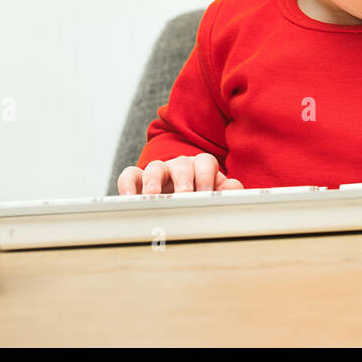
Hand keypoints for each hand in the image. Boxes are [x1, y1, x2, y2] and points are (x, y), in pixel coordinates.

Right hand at [116, 153, 243, 195]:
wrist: (181, 198)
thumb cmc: (201, 195)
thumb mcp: (216, 193)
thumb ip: (227, 190)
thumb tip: (233, 187)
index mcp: (201, 167)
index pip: (205, 162)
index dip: (207, 177)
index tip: (206, 194)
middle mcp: (180, 166)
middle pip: (181, 164)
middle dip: (183, 181)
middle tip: (183, 197)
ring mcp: (158, 171)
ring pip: (155, 168)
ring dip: (154, 182)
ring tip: (153, 198)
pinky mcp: (138, 181)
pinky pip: (130, 175)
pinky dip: (128, 185)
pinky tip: (130, 199)